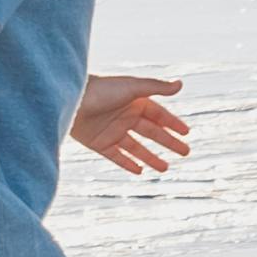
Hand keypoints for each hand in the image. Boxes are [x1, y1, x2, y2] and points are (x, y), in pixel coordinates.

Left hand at [73, 73, 188, 176]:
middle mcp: (125, 117)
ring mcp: (112, 131)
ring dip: (151, 157)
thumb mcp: (133, 87)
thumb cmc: (101, 89)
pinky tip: (140, 171)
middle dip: (168, 142)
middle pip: (152, 132)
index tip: (186, 133)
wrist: (70, 101)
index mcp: (134, 102)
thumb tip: (180, 85)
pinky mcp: (99, 144)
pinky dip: (128, 163)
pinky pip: (117, 156)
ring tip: (166, 168)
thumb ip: (157, 88)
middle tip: (185, 152)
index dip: (172, 123)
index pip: (159, 114)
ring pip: (136, 147)